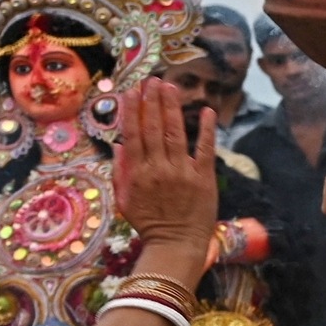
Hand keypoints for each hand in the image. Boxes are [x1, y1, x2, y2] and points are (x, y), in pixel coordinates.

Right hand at [112, 77, 218, 255]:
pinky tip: (207, 111)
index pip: (133, 135)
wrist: (175, 245)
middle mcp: (158, 169)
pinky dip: (206, 130)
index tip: (132, 91)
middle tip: (152, 80)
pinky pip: (205, 149)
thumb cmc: (149, 223)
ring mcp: (182, 172)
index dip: (132, 111)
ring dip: (172, 108)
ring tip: (170, 87)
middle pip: (154, 129)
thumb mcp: (125, 201)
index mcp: (137, 174)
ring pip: (176, 133)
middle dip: (152, 102)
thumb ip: (121, 173)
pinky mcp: (204, 177)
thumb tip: (118, 146)